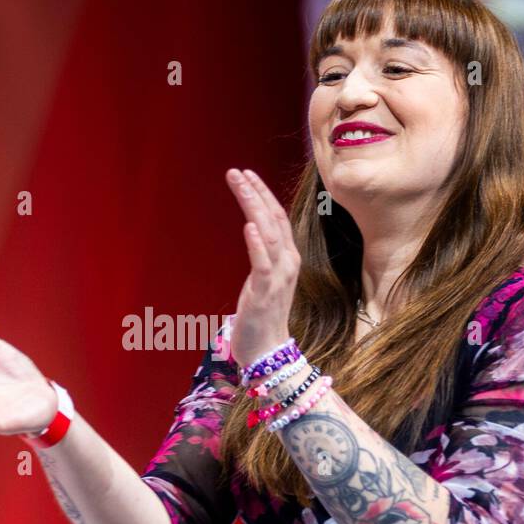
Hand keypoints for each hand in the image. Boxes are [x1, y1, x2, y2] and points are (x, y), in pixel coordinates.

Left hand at [225, 168, 298, 368]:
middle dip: (255, 193)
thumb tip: (254, 231)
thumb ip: (263, 255)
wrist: (267, 352)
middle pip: (273, 219)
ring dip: (254, 207)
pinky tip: (249, 226)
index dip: (263, 194)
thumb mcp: (264, 278)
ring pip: (268, 234)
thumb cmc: (262, 315)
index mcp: (287, 258)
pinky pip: (263, 265)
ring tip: (241, 185)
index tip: (246, 174)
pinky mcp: (265, 294)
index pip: (277, 217)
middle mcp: (287, 263)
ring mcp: (278, 278)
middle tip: (236, 172)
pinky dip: (257, 244)